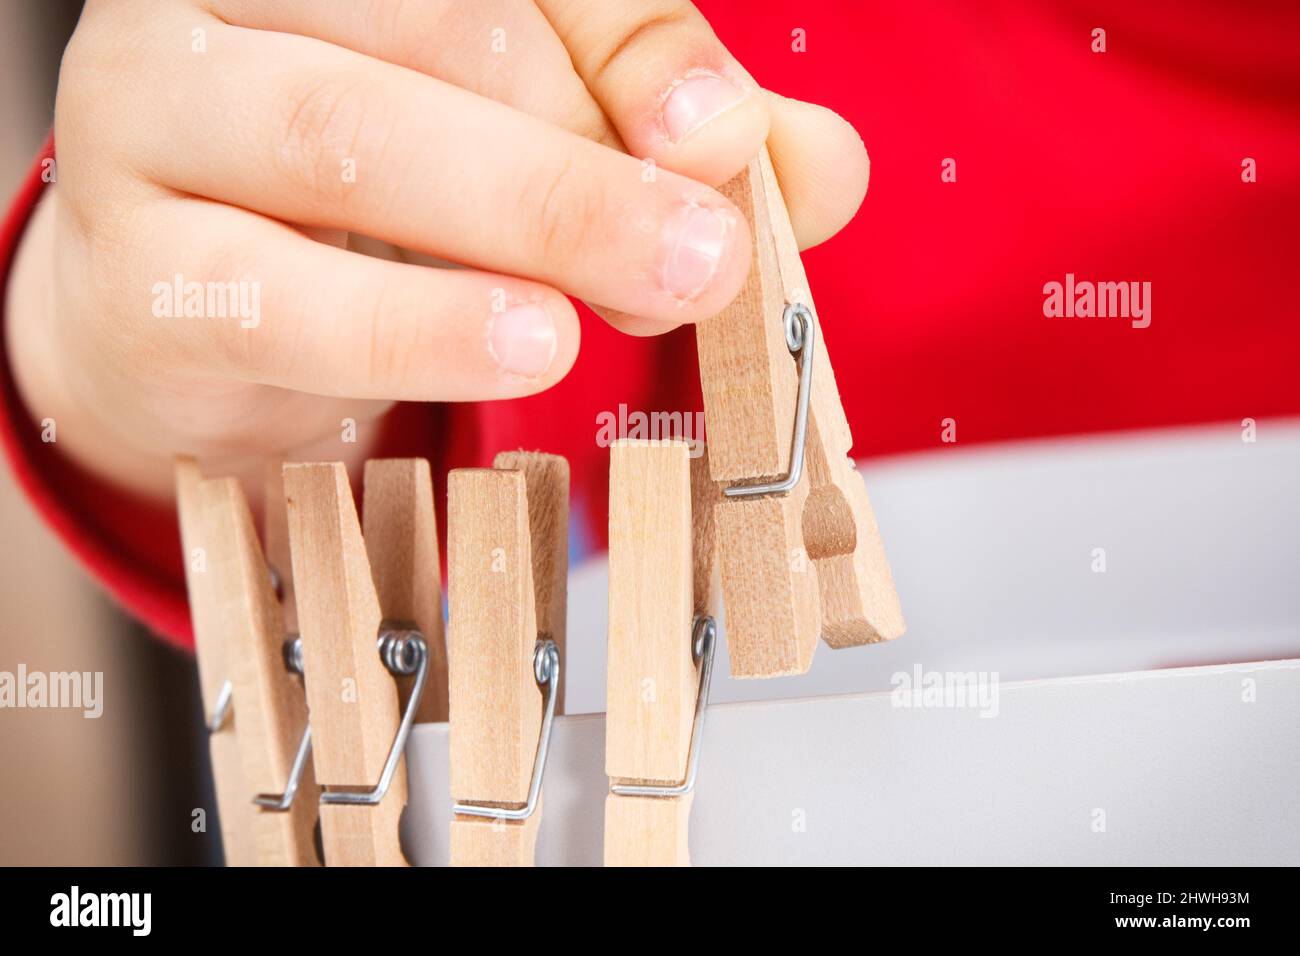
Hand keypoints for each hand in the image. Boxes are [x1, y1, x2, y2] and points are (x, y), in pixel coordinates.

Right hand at [6, 0, 869, 499]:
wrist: (188, 333)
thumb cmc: (367, 225)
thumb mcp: (519, 161)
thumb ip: (662, 148)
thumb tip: (821, 168)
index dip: (633, 46)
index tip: (729, 140)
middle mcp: (221, 1)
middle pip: (442, 34)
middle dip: (597, 152)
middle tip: (711, 254)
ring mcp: (151, 123)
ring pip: (348, 138)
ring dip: (528, 219)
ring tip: (651, 291)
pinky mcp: (129, 274)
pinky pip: (272, 297)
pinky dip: (411, 327)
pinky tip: (521, 348)